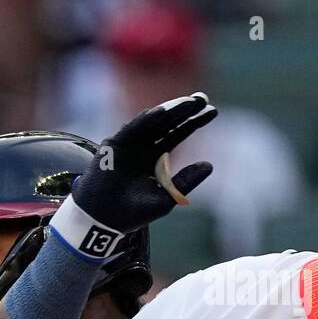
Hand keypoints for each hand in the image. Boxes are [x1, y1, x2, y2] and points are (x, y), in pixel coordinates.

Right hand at [72, 92, 217, 232]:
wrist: (105, 220)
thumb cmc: (134, 212)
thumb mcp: (167, 196)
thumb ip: (186, 180)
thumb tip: (210, 165)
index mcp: (156, 156)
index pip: (179, 133)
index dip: (195, 122)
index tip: (212, 111)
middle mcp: (144, 146)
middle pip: (168, 123)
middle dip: (185, 110)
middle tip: (202, 98)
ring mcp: (129, 143)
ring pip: (152, 122)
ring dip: (169, 110)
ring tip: (188, 102)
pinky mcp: (114, 144)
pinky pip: (132, 129)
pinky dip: (146, 119)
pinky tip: (162, 112)